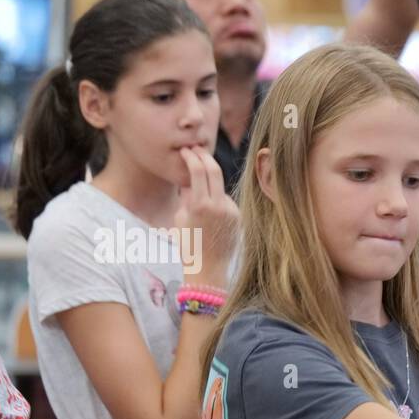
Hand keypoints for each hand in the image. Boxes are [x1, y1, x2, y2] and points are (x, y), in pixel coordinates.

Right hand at [175, 146, 238, 286]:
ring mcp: (231, 211)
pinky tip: (211, 219)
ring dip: (209, 186)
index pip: (198, 170)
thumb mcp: (180, 218)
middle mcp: (218, 206)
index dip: (191, 156)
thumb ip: (187, 196)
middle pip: (214, 170)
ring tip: (200, 206)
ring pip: (219, 188)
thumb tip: (190, 179)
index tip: (186, 150)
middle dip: (204, 157)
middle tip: (196, 150)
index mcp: (200, 205)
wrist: (208, 268)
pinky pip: (226, 202)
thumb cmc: (188, 245)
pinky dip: (217, 202)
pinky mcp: (238, 217)